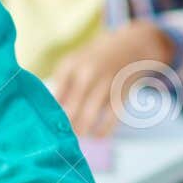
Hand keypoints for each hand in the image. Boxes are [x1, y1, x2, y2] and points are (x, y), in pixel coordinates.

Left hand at [46, 21, 175, 136]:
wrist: (133, 44)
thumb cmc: (98, 57)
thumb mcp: (76, 60)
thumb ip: (63, 83)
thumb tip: (52, 111)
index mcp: (70, 64)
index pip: (54, 95)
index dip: (50, 114)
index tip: (49, 125)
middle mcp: (86, 73)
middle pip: (68, 109)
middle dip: (64, 127)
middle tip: (61, 137)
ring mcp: (105, 83)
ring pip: (87, 116)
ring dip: (81, 131)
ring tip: (78, 136)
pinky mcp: (121, 93)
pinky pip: (110, 119)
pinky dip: (102, 131)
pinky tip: (97, 136)